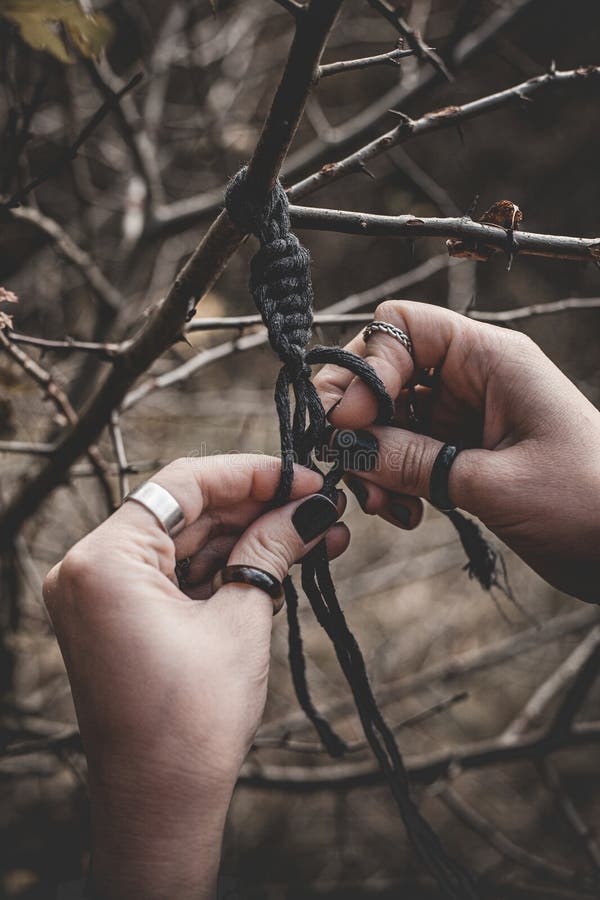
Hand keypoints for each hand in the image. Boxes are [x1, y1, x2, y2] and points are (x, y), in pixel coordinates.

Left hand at [43, 455, 347, 899]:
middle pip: (187, 512)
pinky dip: (224, 569)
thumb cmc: (192, 721)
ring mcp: (101, 595)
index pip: (184, 484)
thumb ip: (272, 549)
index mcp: (104, 561)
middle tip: (321, 509)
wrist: (160, 805)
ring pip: (186, 543)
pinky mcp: (120, 617)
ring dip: (249, 541)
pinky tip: (281, 564)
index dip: (252, 475)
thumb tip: (313, 507)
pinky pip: (176, 574)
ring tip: (316, 537)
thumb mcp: (241, 619)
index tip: (304, 477)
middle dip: (259, 511)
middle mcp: (90, 569)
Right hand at [314, 300, 599, 602]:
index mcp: (491, 360)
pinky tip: (404, 514)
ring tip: (381, 505)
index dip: (367, 366)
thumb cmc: (590, 504)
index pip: (403, 328)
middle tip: (342, 460)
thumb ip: (415, 462)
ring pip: (392, 421)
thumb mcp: (494, 484)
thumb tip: (347, 448)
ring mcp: (468, 418)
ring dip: (373, 461)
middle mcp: (474, 380)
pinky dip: (394, 482)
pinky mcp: (466, 456)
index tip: (350, 422)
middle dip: (358, 418)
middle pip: (388, 373)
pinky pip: (409, 456)